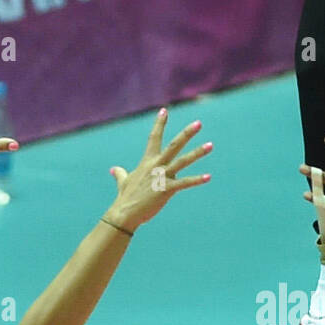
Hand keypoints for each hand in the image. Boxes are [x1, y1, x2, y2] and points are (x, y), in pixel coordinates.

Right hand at [105, 108, 211, 231]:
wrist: (124, 213)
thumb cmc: (125, 198)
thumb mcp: (123, 182)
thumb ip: (120, 174)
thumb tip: (113, 170)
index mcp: (147, 161)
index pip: (154, 138)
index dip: (159, 124)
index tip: (165, 110)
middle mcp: (156, 166)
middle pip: (174, 145)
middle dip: (187, 133)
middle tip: (199, 123)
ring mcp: (162, 177)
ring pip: (183, 161)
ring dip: (197, 153)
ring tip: (210, 145)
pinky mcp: (166, 190)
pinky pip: (184, 183)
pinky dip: (196, 180)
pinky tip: (208, 177)